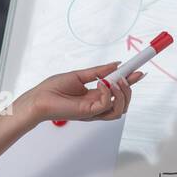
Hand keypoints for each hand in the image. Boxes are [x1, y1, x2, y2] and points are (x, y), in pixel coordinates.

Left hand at [20, 61, 143, 124]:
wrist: (37, 99)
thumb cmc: (52, 89)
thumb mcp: (79, 75)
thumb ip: (98, 72)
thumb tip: (116, 64)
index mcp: (94, 97)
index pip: (118, 91)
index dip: (130, 81)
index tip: (139, 70)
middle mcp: (96, 105)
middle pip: (124, 102)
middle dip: (131, 88)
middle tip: (132, 74)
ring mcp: (93, 111)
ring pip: (120, 109)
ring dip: (123, 93)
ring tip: (117, 80)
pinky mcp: (88, 113)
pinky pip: (106, 105)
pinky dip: (108, 93)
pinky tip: (101, 84)